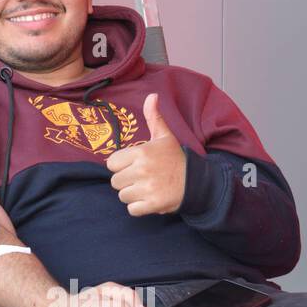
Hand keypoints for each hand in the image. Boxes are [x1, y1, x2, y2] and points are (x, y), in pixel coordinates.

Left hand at [106, 93, 186, 215]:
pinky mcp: (152, 204)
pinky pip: (132, 209)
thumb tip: (152, 96)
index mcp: (141, 152)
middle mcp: (142, 170)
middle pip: (115, 182)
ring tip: (147, 188)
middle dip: (126, 181)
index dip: (121, 165)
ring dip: (133, 195)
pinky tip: (150, 199)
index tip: (134, 165)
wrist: (195, 182)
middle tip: (142, 178)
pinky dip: (139, 207)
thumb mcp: (164, 137)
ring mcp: (147, 188)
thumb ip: (154, 117)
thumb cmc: (175, 159)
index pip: (112, 163)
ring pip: (123, 196)